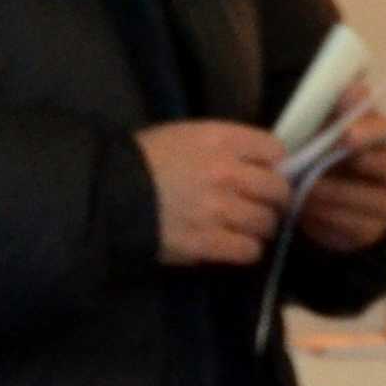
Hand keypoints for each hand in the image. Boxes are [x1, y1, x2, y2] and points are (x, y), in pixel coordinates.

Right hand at [137, 120, 290, 265]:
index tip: (265, 174)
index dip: (274, 165)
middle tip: (258, 205)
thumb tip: (255, 162)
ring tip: (243, 227)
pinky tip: (231, 245)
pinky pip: (249, 251)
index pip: (275, 150)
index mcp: (220, 139)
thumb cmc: (140, 159)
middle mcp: (227, 172)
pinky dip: (245, 250)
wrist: (107, 194)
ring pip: (267, 222)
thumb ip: (223, 145)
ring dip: (259, 227)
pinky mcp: (208, 242)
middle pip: (278, 190)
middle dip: (272, 200)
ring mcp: (220, 209)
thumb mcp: (184, 135)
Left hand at [296, 103, 385, 251]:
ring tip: (301, 185)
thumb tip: (353, 90)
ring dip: (329, 193)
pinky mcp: (372, 232)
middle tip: (317, 164)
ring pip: (364, 200)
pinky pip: (349, 225)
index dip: (372, 134)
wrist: (328, 193)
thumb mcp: (335, 122)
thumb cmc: (332, 149)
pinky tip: (304, 205)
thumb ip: (345, 105)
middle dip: (351, 167)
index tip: (345, 133)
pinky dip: (324, 215)